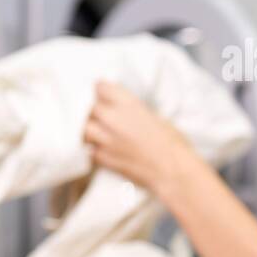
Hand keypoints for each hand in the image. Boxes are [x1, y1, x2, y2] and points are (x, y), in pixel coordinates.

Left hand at [83, 80, 196, 200]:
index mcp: (128, 103)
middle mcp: (113, 118)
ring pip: (84, 129)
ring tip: (98, 135)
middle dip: (94, 113)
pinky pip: (89, 151)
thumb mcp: (154, 115)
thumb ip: (132, 110)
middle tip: (101, 118)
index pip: (100, 87)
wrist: (172, 169)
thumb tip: (123, 110)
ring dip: (89, 131)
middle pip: (89, 108)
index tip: (103, 97)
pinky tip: (103, 151)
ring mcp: (106, 138)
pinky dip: (93, 151)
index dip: (101, 92)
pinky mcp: (103, 158)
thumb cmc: (171, 143)